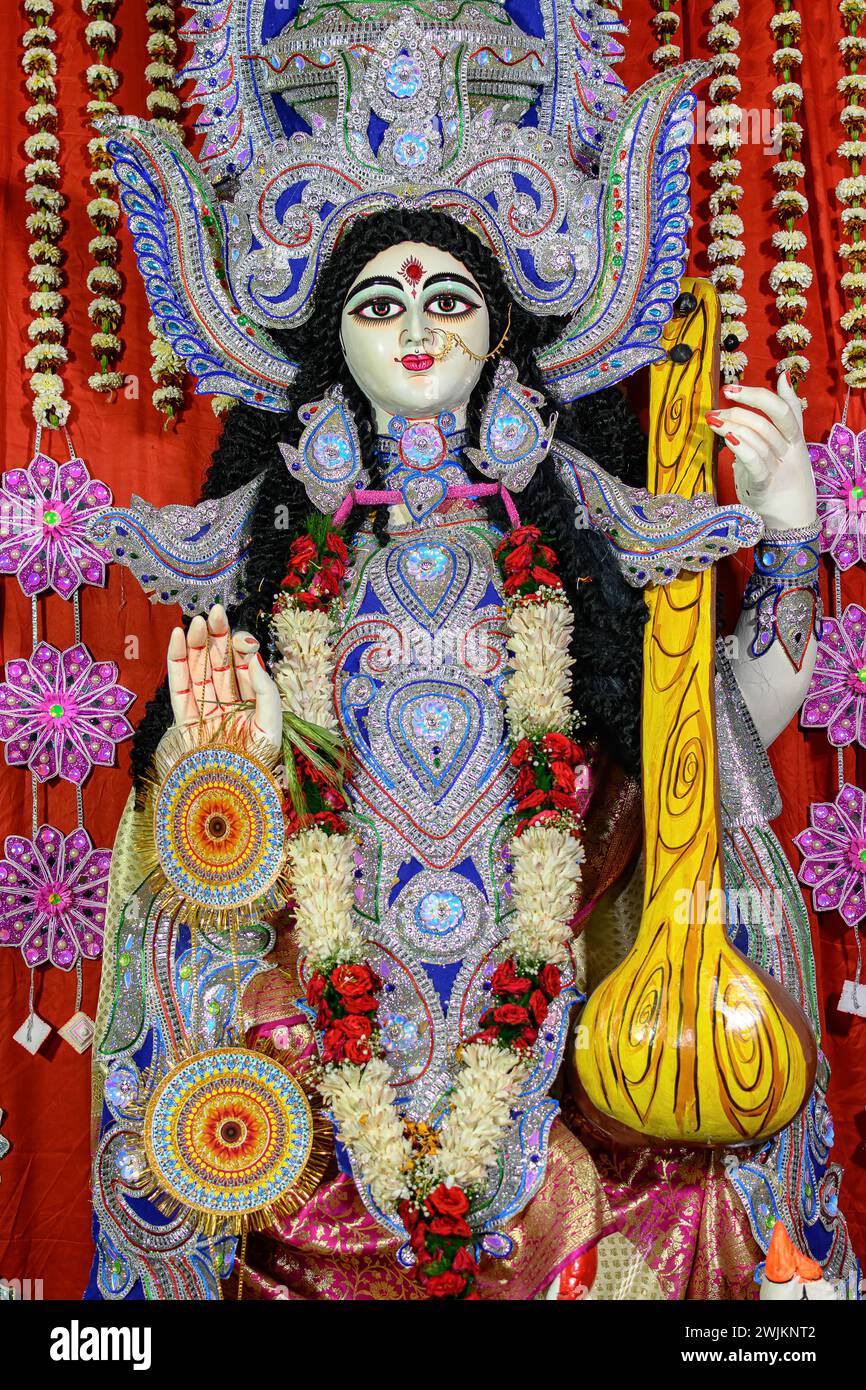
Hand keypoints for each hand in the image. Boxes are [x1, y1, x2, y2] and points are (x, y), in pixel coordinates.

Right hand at [167, 604, 281, 753]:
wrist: (233, 795)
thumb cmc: (259, 765)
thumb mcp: (272, 726)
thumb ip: (265, 692)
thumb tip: (253, 661)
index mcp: (249, 706)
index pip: (243, 669)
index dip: (239, 650)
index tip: (239, 634)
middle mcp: (225, 706)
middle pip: (219, 665)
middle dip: (217, 639)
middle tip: (216, 612)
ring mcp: (204, 712)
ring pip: (198, 671)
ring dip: (196, 645)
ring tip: (197, 621)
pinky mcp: (184, 721)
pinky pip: (179, 687)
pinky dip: (178, 662)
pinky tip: (179, 638)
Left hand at [705, 372, 816, 531]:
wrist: (792, 525)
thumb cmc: (783, 484)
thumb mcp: (785, 451)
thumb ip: (779, 421)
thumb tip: (780, 381)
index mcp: (795, 440)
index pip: (787, 408)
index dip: (762, 394)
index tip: (735, 387)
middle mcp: (791, 451)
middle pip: (775, 417)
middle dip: (747, 402)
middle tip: (721, 400)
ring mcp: (781, 468)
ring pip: (761, 436)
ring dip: (734, 423)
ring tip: (713, 420)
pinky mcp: (767, 485)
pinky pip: (755, 462)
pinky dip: (741, 447)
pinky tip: (727, 438)